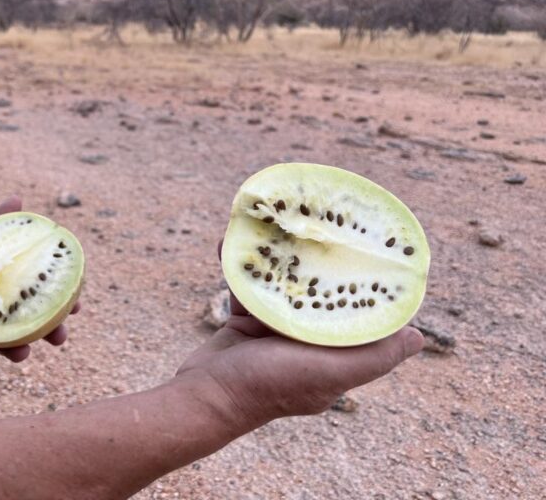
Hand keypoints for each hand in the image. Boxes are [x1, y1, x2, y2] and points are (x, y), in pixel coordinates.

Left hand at [0, 197, 79, 361]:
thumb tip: (19, 199)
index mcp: (7, 288)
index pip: (42, 297)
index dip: (62, 302)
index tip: (75, 305)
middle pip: (32, 326)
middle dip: (50, 333)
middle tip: (59, 338)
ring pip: (7, 345)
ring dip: (17, 351)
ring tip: (22, 355)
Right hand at [176, 245, 422, 428]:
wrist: (204, 397)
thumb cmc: (268, 387)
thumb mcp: (328, 373)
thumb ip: (373, 356)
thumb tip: (420, 337)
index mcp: (333, 356)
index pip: (358, 316)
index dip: (364, 285)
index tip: (367, 251)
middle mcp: (307, 344)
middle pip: (321, 295)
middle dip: (318, 262)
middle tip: (317, 227)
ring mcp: (275, 333)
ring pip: (283, 286)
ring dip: (277, 259)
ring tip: (273, 227)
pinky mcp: (246, 323)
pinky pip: (249, 288)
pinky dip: (242, 267)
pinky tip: (231, 242)